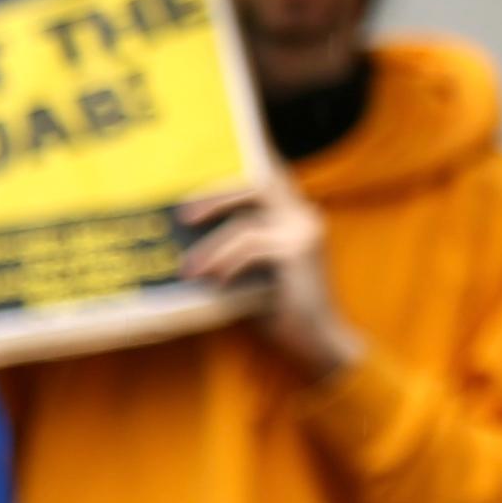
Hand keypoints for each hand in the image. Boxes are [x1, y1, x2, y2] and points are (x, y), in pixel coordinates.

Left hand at [178, 170, 360, 378]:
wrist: (316, 338)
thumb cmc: (278, 306)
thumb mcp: (253, 269)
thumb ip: (236, 246)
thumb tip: (189, 233)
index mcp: (296, 216)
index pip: (271, 179)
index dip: (248, 164)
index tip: (217, 164)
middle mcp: (304, 217)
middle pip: (257, 187)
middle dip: (217, 197)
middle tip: (184, 215)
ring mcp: (304, 232)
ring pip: (244, 226)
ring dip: (210, 248)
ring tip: (188, 269)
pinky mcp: (299, 252)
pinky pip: (251, 249)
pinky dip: (228, 263)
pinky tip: (215, 281)